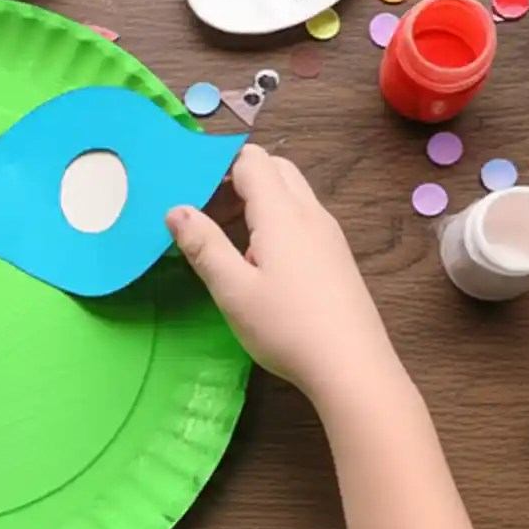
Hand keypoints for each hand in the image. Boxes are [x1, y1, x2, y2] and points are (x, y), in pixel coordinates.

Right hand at [165, 144, 401, 401]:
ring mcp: (328, 234)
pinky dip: (274, 221)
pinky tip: (257, 260)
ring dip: (256, 201)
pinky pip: (301, 218)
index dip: (218, 165)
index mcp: (283, 213)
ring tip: (223, 238)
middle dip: (237, 178)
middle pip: (275, 169)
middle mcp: (310, 213)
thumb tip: (175, 209)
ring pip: (290, 193)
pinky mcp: (335, 256)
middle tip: (204, 211)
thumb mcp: (233, 289)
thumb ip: (203, 245)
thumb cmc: (286, 327)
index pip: (251, 160)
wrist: (352, 368)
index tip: (188, 188)